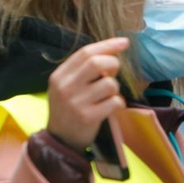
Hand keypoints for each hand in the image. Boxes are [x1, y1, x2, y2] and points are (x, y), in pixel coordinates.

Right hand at [46, 37, 129, 151]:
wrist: (61, 140)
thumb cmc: (69, 109)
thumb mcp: (66, 86)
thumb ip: (83, 70)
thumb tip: (114, 49)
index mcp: (59, 76)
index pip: (85, 53)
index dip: (108, 45)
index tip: (124, 42)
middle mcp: (65, 87)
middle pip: (97, 63)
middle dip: (113, 64)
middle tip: (114, 72)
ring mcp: (76, 103)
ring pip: (110, 84)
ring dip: (115, 89)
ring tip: (107, 96)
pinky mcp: (88, 117)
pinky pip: (115, 101)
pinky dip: (118, 103)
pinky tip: (110, 108)